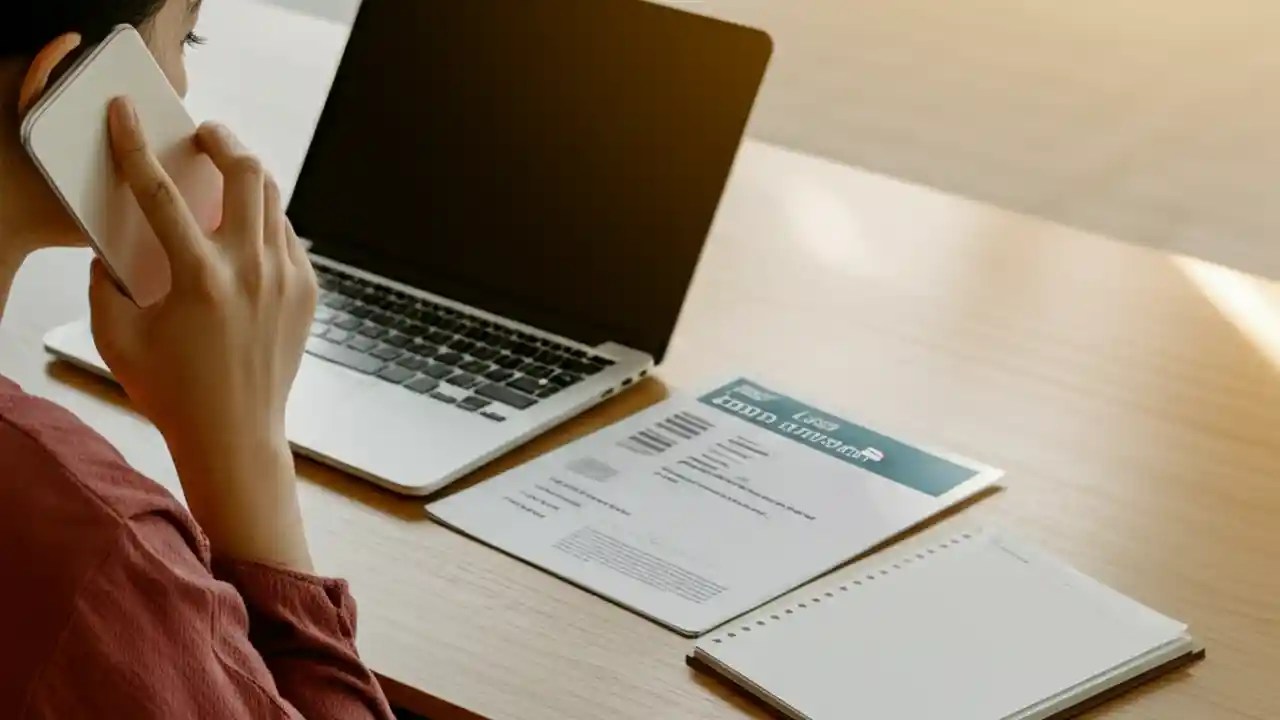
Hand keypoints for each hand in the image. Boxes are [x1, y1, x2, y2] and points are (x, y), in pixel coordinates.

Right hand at [90, 97, 317, 569]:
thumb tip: (110, 247)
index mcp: (199, 278)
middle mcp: (251, 270)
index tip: (125, 115)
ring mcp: (287, 279)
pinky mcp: (307, 291)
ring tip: (223, 178)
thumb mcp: (116, 337)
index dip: (135, 146)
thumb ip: (104, 283)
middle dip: (221, 141)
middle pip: (246, 172)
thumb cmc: (172, 390)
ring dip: (247, 178)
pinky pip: (288, 237)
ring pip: (274, 200)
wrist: (235, 435)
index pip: (160, 192)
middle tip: (202, 137)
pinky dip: (265, 223)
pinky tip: (245, 231)